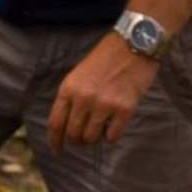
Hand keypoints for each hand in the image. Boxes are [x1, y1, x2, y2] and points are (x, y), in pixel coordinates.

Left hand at [47, 32, 159, 151]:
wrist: (136, 41)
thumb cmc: (108, 56)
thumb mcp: (81, 72)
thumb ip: (73, 96)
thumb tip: (68, 125)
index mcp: (69, 87)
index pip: (55, 123)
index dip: (55, 141)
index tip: (58, 151)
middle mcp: (83, 98)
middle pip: (73, 135)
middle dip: (78, 140)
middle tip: (85, 137)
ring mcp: (104, 104)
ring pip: (91, 139)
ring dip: (95, 138)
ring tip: (102, 127)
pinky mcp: (124, 109)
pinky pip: (111, 137)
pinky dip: (112, 135)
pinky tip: (115, 124)